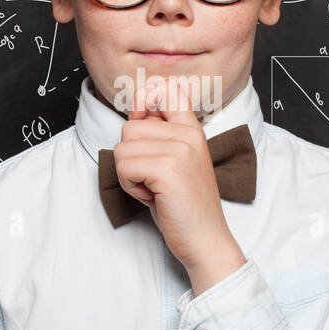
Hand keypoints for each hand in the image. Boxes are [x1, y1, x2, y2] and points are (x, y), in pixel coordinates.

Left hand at [112, 79, 246, 293]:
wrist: (206, 240)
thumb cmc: (186, 206)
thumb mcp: (176, 162)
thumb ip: (159, 135)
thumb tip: (134, 112)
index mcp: (193, 129)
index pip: (166, 89)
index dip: (143, 101)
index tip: (142, 124)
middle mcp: (189, 134)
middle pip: (130, 126)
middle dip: (131, 157)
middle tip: (153, 179)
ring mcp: (180, 150)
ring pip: (122, 147)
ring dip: (129, 174)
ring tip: (153, 189)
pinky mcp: (168, 169)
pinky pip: (124, 166)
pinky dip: (130, 187)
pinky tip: (152, 198)